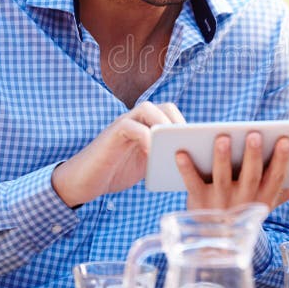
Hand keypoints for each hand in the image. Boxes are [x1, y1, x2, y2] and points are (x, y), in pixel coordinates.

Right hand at [51, 102, 184, 207]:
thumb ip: (163, 156)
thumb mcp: (147, 164)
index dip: (189, 124)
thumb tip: (193, 162)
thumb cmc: (118, 172)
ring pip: (148, 108)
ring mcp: (124, 123)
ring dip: (164, 124)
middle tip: (190, 141)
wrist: (86, 180)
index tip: (202, 140)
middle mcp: (137, 119)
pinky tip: (151, 153)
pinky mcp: (112, 132)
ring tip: (174, 143)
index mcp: (149, 125)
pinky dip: (144, 137)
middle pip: (165, 107)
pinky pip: (131, 126)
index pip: (173, 114)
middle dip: (180, 121)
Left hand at [176, 131, 288, 210]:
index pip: (276, 178)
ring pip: (222, 177)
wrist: (216, 242)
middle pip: (250, 176)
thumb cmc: (248, 207)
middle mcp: (244, 200)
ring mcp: (219, 202)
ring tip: (223, 137)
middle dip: (253, 155)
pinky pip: (191, 183)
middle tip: (254, 134)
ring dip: (222, 157)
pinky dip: (186, 167)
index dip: (282, 160)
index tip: (286, 140)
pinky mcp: (196, 201)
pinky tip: (181, 151)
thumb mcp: (274, 199)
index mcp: (264, 198)